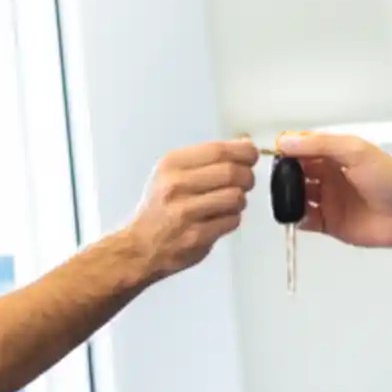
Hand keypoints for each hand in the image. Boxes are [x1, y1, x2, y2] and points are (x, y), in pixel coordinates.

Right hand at [126, 139, 258, 279]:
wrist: (140, 246)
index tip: (251, 154)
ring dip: (240, 199)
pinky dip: (232, 218)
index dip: (244, 151)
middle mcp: (176, 185)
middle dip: (247, 176)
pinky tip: (220, 218)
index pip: (218, 150)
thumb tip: (244, 144)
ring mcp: (186, 212)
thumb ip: (207, 159)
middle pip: (231, 172)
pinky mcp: (196, 236)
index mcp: (171, 164)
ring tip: (230, 202)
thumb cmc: (161, 208)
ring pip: (235, 197)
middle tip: (246, 180)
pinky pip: (231, 220)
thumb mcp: (172, 173)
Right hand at [275, 132, 391, 248]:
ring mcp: (328, 201)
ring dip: (289, 197)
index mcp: (336, 155)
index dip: (288, 150)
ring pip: (298, 197)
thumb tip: (286, 141)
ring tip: (286, 199)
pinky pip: (305, 221)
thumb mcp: (355, 152)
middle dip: (285, 175)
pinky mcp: (329, 224)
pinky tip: (297, 216)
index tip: (276, 154)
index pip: (303, 148)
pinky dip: (297, 219)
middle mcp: (329, 176)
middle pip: (297, 173)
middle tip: (278, 180)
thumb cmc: (389, 179)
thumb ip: (320, 145)